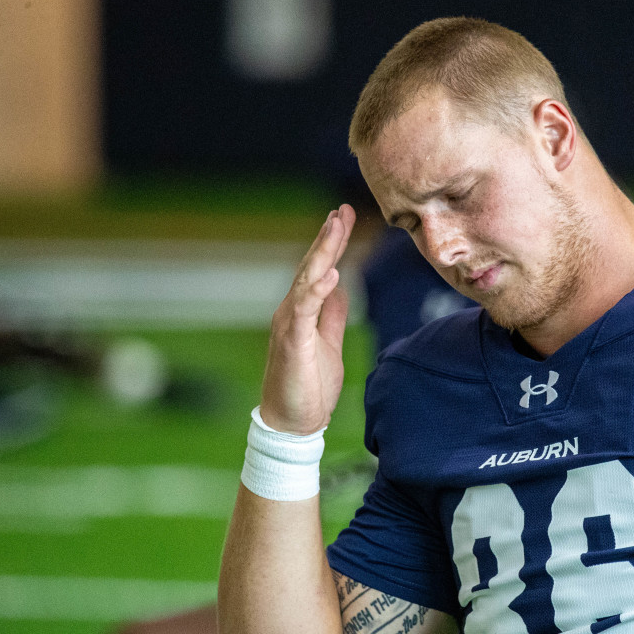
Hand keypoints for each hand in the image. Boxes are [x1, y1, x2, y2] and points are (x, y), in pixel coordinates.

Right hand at [260, 204, 355, 433]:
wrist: (292, 424)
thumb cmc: (309, 386)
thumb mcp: (329, 343)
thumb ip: (332, 315)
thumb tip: (340, 287)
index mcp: (303, 311)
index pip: (319, 269)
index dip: (332, 243)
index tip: (344, 216)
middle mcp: (292, 312)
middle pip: (311, 266)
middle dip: (327, 237)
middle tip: (340, 210)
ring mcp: (289, 325)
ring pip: (306, 281)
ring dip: (322, 253)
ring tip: (336, 228)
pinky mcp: (292, 342)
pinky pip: (304, 311)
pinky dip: (316, 290)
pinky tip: (331, 273)